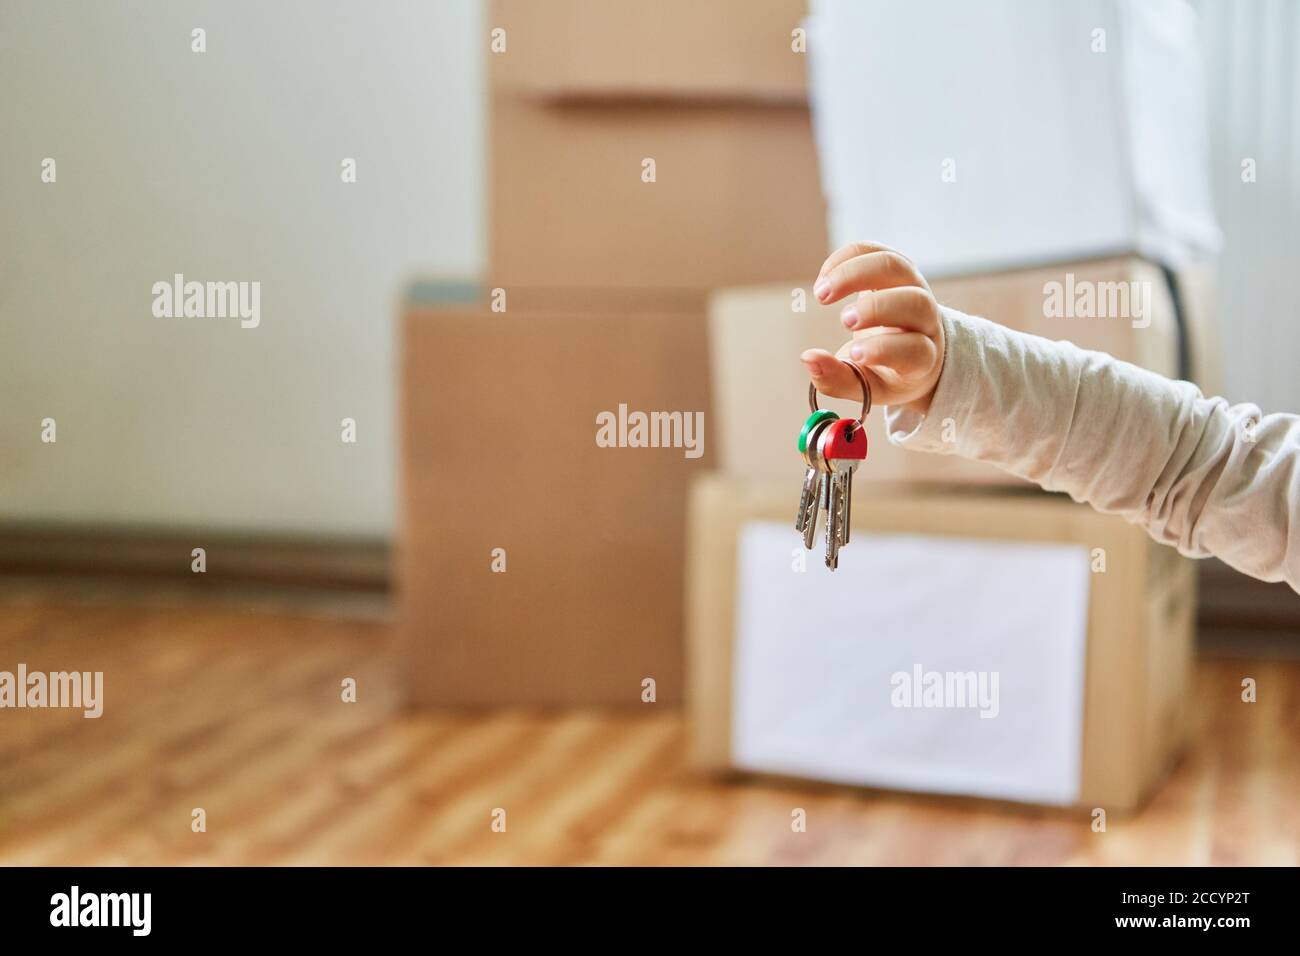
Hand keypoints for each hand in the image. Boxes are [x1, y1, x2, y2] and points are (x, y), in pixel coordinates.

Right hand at [801, 241, 945, 414]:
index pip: (916, 349)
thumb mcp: (866, 387)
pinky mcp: (895, 267)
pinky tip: (824, 279)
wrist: (914, 348)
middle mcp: (925, 318)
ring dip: (854, 274)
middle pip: (914, 302)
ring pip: (894, 265)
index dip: (886, 349)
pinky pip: (874, 250)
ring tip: (821, 293)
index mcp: (922, 358)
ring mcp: (913, 287)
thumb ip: (837, 379)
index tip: (854, 354)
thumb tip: (807, 358)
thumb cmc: (886, 372)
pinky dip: (845, 258)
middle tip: (844, 321)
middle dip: (877, 308)